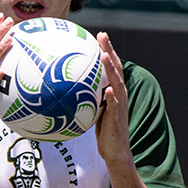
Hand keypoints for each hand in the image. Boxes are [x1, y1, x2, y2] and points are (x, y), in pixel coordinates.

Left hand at [93, 32, 130, 168]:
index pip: (111, 66)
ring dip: (111, 69)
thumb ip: (87, 98)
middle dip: (110, 50)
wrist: (116, 153)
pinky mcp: (117, 120)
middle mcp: (119, 95)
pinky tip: (107, 90)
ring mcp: (120, 107)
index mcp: (114, 92)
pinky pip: (115, 107)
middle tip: (102, 35)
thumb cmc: (104, 133)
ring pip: (117, 83)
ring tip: (104, 56)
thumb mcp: (94, 111)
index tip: (99, 35)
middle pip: (116, 68)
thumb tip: (67, 89)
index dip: (107, 50)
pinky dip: (112, 98)